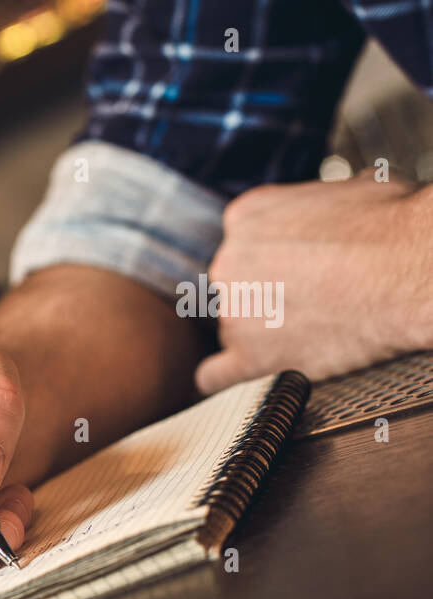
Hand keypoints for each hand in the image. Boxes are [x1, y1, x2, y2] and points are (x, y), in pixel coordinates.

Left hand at [195, 175, 432, 393]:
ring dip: (263, 331)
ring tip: (311, 326)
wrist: (413, 270)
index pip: (244, 243)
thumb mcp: (346, 189)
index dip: (276, 257)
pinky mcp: (252, 357)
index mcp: (245, 218)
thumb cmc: (391, 227)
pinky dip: (221, 379)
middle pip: (236, 286)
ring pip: (236, 327)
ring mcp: (236, 313)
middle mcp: (228, 264)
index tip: (299, 264)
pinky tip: (224, 377)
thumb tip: (331, 209)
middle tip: (313, 295)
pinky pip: (217, 376)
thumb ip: (314, 205)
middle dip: (269, 292)